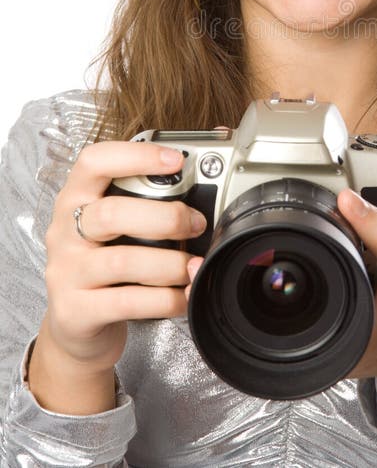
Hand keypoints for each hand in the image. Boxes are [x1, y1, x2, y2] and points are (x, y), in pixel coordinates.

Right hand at [40, 140, 206, 373]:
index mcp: (76, 199)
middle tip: (197, 224)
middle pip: (111, 213)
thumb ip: (147, 200)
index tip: (176, 161)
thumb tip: (208, 172)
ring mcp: (66, 272)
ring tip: (194, 266)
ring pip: (122, 261)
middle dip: (165, 217)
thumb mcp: (115, 228)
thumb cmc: (105, 265)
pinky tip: (184, 296)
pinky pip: (127, 302)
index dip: (135, 156)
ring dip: (170, 264)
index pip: (94, 162)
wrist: (74, 326)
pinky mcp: (75, 311)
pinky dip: (165, 299)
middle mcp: (64, 232)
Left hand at [336, 189, 376, 423]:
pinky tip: (371, 288)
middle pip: (315, 282)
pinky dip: (348, 287)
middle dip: (338, 259)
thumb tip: (347, 200)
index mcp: (349, 334)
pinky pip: (333, 303)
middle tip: (374, 263)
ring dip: (342, 273)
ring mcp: (336, 351)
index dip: (329, 243)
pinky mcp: (342, 344)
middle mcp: (335, 348)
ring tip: (374, 277)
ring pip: (323, 292)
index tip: (352, 234)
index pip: (314, 274)